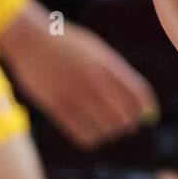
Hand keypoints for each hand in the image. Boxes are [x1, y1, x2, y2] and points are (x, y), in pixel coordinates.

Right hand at [0, 2, 158, 148]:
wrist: (30, 39)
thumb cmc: (66, 44)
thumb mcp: (96, 51)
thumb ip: (117, 73)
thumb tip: (140, 103)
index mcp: (108, 66)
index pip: (140, 96)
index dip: (147, 109)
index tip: (147, 114)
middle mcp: (95, 82)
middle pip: (125, 116)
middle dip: (128, 123)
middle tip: (124, 124)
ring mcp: (76, 95)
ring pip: (106, 129)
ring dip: (110, 132)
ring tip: (105, 128)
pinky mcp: (57, 108)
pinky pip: (83, 134)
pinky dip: (92, 139)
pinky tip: (91, 135)